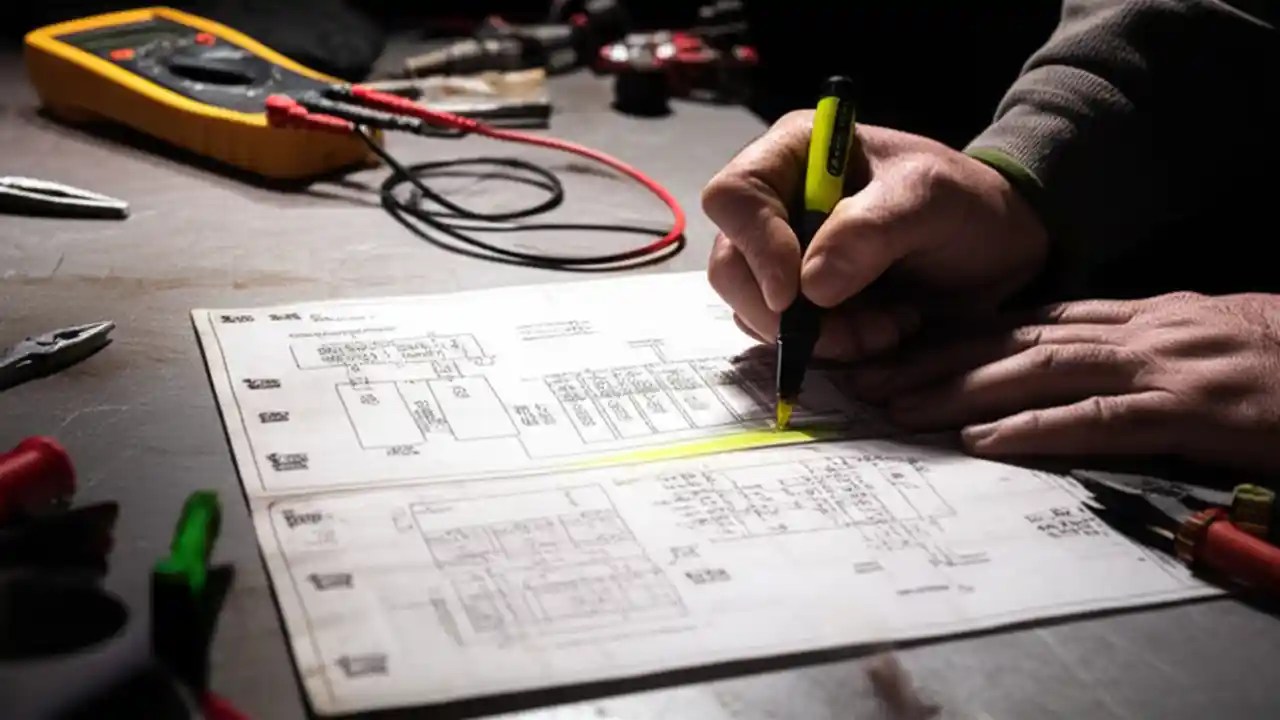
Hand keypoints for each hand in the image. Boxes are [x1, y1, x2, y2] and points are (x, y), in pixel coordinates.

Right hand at [702, 111, 1046, 359]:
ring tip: (885, 328)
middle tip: (852, 332)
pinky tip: (881, 332)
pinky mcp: (800, 303)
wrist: (997, 248)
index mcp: (793, 155)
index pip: (734, 197)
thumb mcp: (930, 200)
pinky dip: (831, 349)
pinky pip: (786, 339)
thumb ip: (870, 232)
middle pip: (731, 266)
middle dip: (786, 313)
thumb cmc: (965, 204)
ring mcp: (783, 258)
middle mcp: (776, 205)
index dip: (755, 247)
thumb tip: (808, 285)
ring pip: (754, 311)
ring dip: (817, 337)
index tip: (794, 294)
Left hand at [853, 292, 1279, 472]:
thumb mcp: (1200, 341)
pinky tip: (982, 442)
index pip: (1028, 322)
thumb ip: (1133, 350)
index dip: (956, 335)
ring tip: (899, 408)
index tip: (898, 348)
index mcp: (1140, 317)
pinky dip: (1035, 428)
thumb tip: (1066, 367)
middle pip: (1016, 340)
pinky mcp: (1193, 412)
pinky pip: (1099, 419)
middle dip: (936, 358)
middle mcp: (1140, 331)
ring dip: (962, 390)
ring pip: (1040, 370)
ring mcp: (1164, 367)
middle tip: (870, 378)